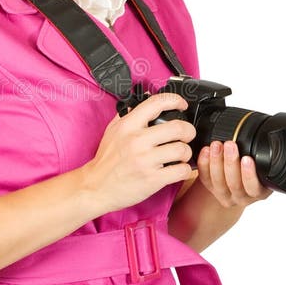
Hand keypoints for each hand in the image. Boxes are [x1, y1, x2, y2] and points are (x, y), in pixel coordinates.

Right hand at [83, 93, 196, 212]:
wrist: (96, 187)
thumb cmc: (106, 160)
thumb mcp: (113, 131)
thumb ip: (128, 113)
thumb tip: (146, 97)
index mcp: (128, 125)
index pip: (157, 103)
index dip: (175, 100)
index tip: (182, 105)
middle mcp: (137, 141)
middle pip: (178, 128)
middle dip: (189, 131)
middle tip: (187, 135)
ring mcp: (145, 160)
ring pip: (182, 150)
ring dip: (186, 153)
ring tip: (180, 155)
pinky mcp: (152, 179)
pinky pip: (181, 170)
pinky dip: (184, 170)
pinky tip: (177, 169)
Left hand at [196, 140, 272, 208]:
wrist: (238, 175)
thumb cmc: (255, 166)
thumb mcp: (262, 164)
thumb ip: (262, 157)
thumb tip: (263, 139)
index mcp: (259, 191)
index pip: (254, 187)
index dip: (249, 174)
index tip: (247, 158)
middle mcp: (242, 197)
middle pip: (234, 184)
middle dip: (231, 162)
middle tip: (230, 144)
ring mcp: (226, 196)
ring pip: (219, 182)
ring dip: (216, 161)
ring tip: (216, 145)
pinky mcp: (211, 190)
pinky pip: (206, 179)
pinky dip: (204, 164)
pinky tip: (205, 151)